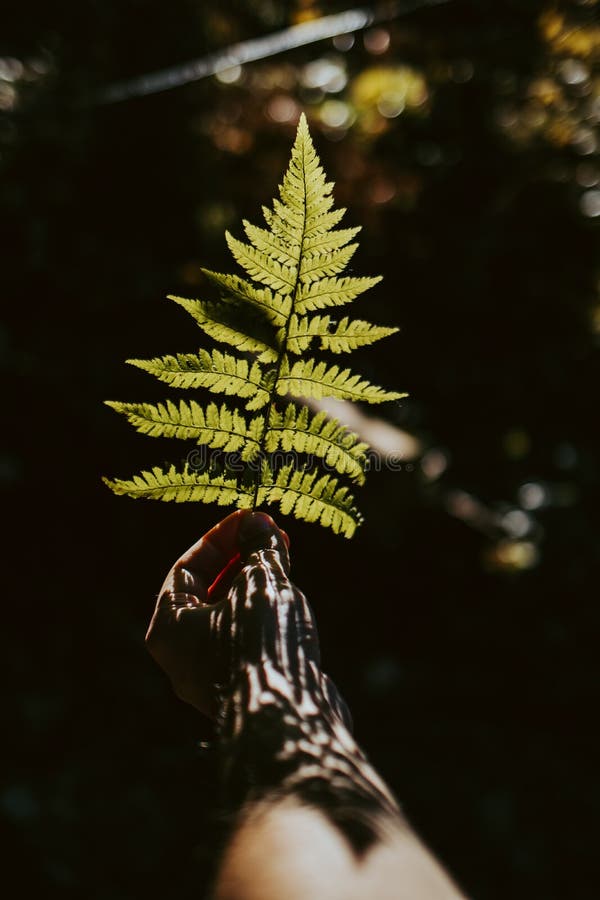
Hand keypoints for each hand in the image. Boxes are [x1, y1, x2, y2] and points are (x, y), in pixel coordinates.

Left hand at [145, 510, 289, 716]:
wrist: (291, 719)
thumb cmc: (262, 645)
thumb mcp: (261, 582)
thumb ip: (260, 548)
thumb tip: (259, 524)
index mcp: (169, 629)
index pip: (187, 568)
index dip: (221, 537)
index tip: (252, 518)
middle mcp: (184, 656)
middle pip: (208, 591)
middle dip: (241, 558)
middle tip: (271, 535)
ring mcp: (214, 677)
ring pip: (231, 616)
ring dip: (257, 583)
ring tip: (284, 559)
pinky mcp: (247, 689)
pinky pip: (250, 640)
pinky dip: (267, 614)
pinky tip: (292, 598)